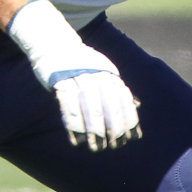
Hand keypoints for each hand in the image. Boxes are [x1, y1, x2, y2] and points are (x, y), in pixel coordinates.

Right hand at [8, 0, 142, 150]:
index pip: (123, 100)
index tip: (130, 138)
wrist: (55, 44)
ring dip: (94, 133)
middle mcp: (96, 76)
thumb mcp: (104, 70)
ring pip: (90, 110)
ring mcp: (78, 79)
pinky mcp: (60, 83)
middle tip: (114, 145)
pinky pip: (68, 109)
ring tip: (96, 147)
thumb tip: (137, 106)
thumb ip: (118, 88)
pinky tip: (76, 141)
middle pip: (108, 107)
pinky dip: (74, 127)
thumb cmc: (83, 62)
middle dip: (113, 130)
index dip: (128, 120)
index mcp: (109, 73)